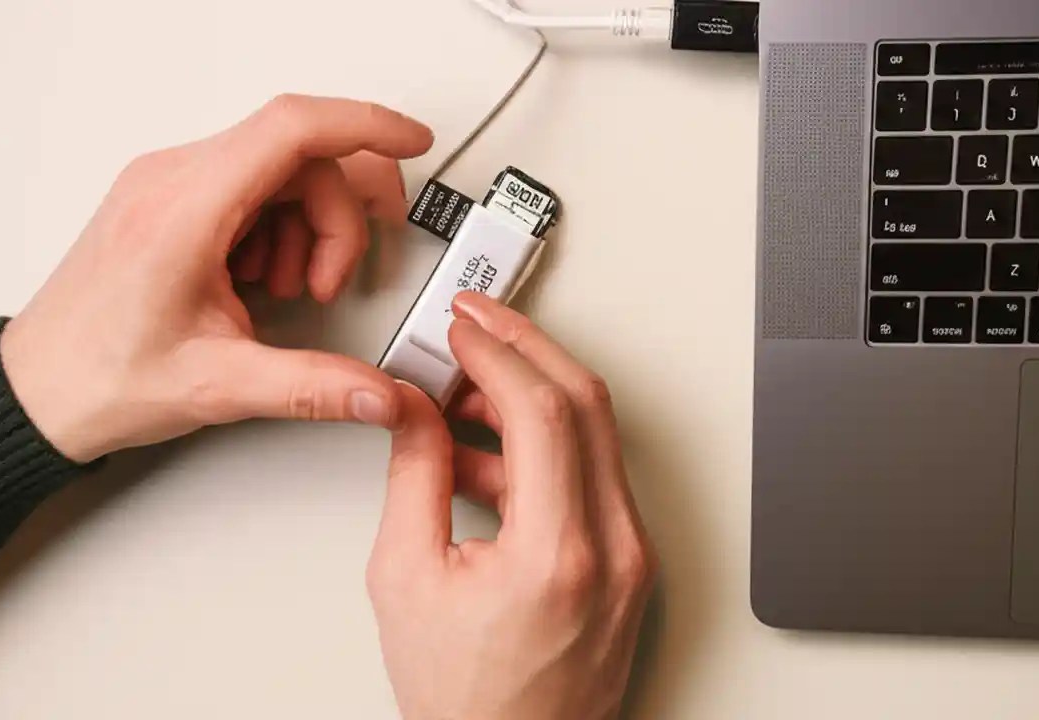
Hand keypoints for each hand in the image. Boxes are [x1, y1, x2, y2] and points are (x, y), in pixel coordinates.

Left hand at [0, 94, 433, 462]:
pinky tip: (260, 282)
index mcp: (184, 208)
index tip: (412, 140)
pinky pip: (254, 190)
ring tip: (286, 290)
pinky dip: (279, 232)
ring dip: (308, 231)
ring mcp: (170, 186)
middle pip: (299, 156)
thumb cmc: (100, 376)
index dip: (364, 126)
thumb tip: (379, 393)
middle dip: (337, 219)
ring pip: (281, 172)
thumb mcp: (218, 385)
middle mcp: (174, 180)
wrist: (38, 392)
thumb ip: (312, 386)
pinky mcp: (172, 202)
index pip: (291, 130)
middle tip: (335, 278)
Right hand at [367, 291, 656, 719]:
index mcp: (557, 555)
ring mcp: (631, 556)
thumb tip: (414, 407)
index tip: (461, 328)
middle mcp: (613, 550)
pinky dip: (547, 445)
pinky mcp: (630, 562)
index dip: (497, 353)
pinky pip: (594, 475)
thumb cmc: (466, 701)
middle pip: (586, 404)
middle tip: (477, 323)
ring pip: (597, 433)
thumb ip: (414, 475)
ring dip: (535, 394)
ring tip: (465, 392)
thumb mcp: (406, 579)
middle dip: (527, 347)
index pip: (542, 411)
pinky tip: (490, 447)